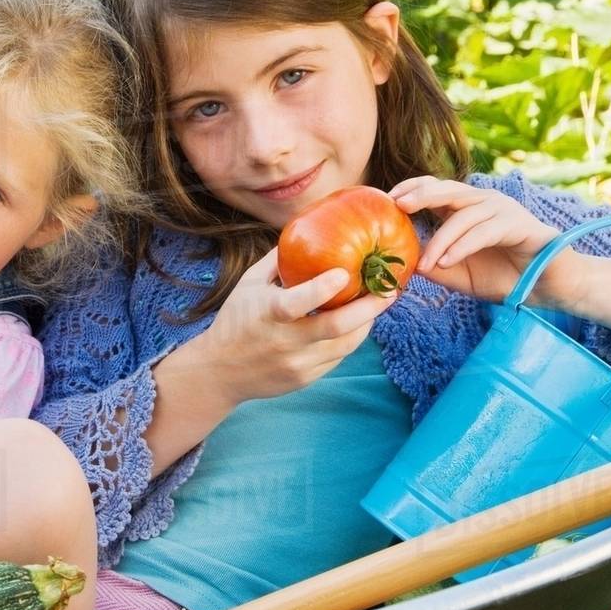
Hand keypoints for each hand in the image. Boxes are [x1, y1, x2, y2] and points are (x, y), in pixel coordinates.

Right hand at [182, 247, 397, 405]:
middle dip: (368, 308)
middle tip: (390, 290)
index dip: (323, 288)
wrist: (220, 372)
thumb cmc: (235, 320)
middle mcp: (285, 341)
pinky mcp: (306, 378)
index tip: (347, 272)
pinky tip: (359, 322)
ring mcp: (297, 363)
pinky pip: (338, 356)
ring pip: (345, 344)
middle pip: (335, 327)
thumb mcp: (248, 284)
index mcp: (268, 314)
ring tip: (381, 303)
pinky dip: (351, 337)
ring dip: (366, 322)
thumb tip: (306, 232)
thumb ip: (278, 261)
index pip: (298, 302)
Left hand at [389, 176, 585, 307]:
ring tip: (426, 263)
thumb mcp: (459, 275)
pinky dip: (463, 246)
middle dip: (421, 195)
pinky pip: (484, 231)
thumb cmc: (503, 277)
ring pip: (463, 214)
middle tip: (397, 205)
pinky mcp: (518, 224)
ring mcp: (502, 209)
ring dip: (441, 239)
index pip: (435, 188)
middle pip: (448, 190)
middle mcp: (483, 202)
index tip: (387, 200)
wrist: (548, 288)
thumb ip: (435, 267)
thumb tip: (408, 263)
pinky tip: (447, 261)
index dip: (412, 189)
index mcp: (466, 208)